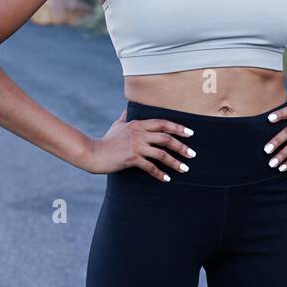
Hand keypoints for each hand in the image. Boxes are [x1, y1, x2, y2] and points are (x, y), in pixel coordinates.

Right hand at [78, 106, 195, 179]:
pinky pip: (150, 167)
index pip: (163, 123)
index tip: (190, 133)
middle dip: (182, 147)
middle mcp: (139, 133)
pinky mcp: (131, 159)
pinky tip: (166, 179)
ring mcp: (136, 146)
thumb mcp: (118, 125)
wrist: (93, 153)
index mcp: (139, 124)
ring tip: (185, 169)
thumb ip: (126, 116)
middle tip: (192, 154)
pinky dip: (159, 173)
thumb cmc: (107, 139)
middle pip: (166, 138)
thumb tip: (128, 107)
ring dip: (175, 162)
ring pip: (161, 154)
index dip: (178, 128)